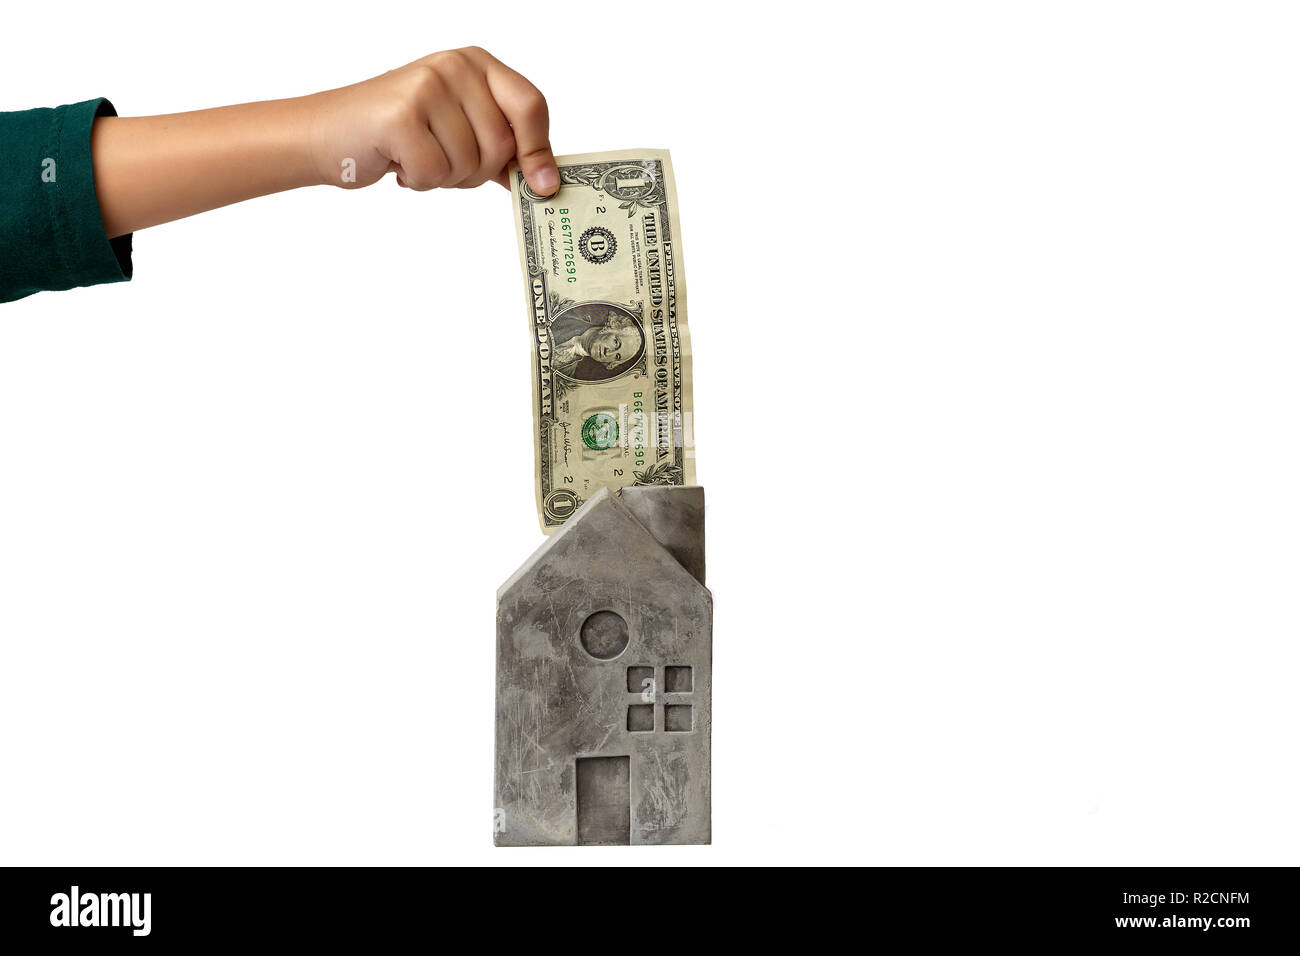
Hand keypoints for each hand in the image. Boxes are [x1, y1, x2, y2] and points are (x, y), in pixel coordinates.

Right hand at [304, 47, 557, 195]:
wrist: (327, 133)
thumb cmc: (399, 135)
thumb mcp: (460, 131)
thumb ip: (502, 148)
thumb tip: (546, 181)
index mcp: (476, 64)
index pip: (530, 105)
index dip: (539, 150)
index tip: (544, 186)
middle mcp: (454, 66)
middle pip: (502, 145)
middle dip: (476, 172)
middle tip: (442, 162)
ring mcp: (426, 86)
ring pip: (469, 165)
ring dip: (444, 178)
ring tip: (416, 157)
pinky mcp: (400, 115)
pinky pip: (436, 174)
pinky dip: (418, 181)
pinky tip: (398, 163)